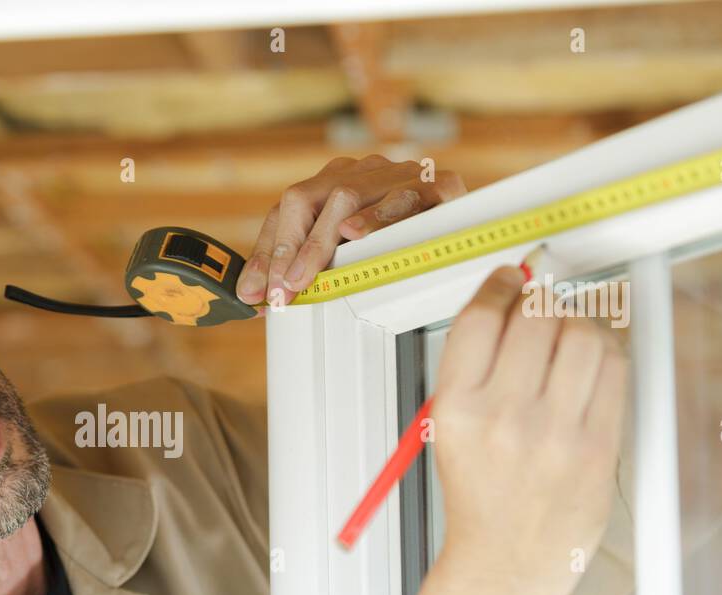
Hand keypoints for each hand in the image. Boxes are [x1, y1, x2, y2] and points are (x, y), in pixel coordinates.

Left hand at [235, 155, 465, 307]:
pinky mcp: (438, 186)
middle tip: (283, 291)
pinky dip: (377, 216)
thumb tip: (251, 296)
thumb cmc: (400, 245)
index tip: (256, 293)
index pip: (287, 209)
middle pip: (309, 199)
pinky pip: (404, 197)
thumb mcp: (343, 255)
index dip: (269, 252)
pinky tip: (357, 235)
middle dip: (290, 250)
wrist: (469, 230)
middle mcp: (362, 172)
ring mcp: (398, 175)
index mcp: (335, 182)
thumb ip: (298, 268)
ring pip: (348, 195)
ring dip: (321, 240)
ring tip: (304, 275)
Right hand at [432, 266, 628, 594]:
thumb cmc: (480, 496)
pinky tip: (590, 364)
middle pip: (534, 316)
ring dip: (576, 322)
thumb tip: (507, 304)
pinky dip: (605, 353)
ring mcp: (555, 432)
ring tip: (566, 337)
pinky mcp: (597, 446)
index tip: (509, 279)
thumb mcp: (449, 429)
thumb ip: (473, 367)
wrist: (507, 558)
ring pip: (580, 334)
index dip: (499, 286)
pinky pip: (613, 369)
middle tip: (540, 306)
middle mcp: (504, 417)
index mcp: (457, 409)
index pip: (479, 318)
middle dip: (539, 300)